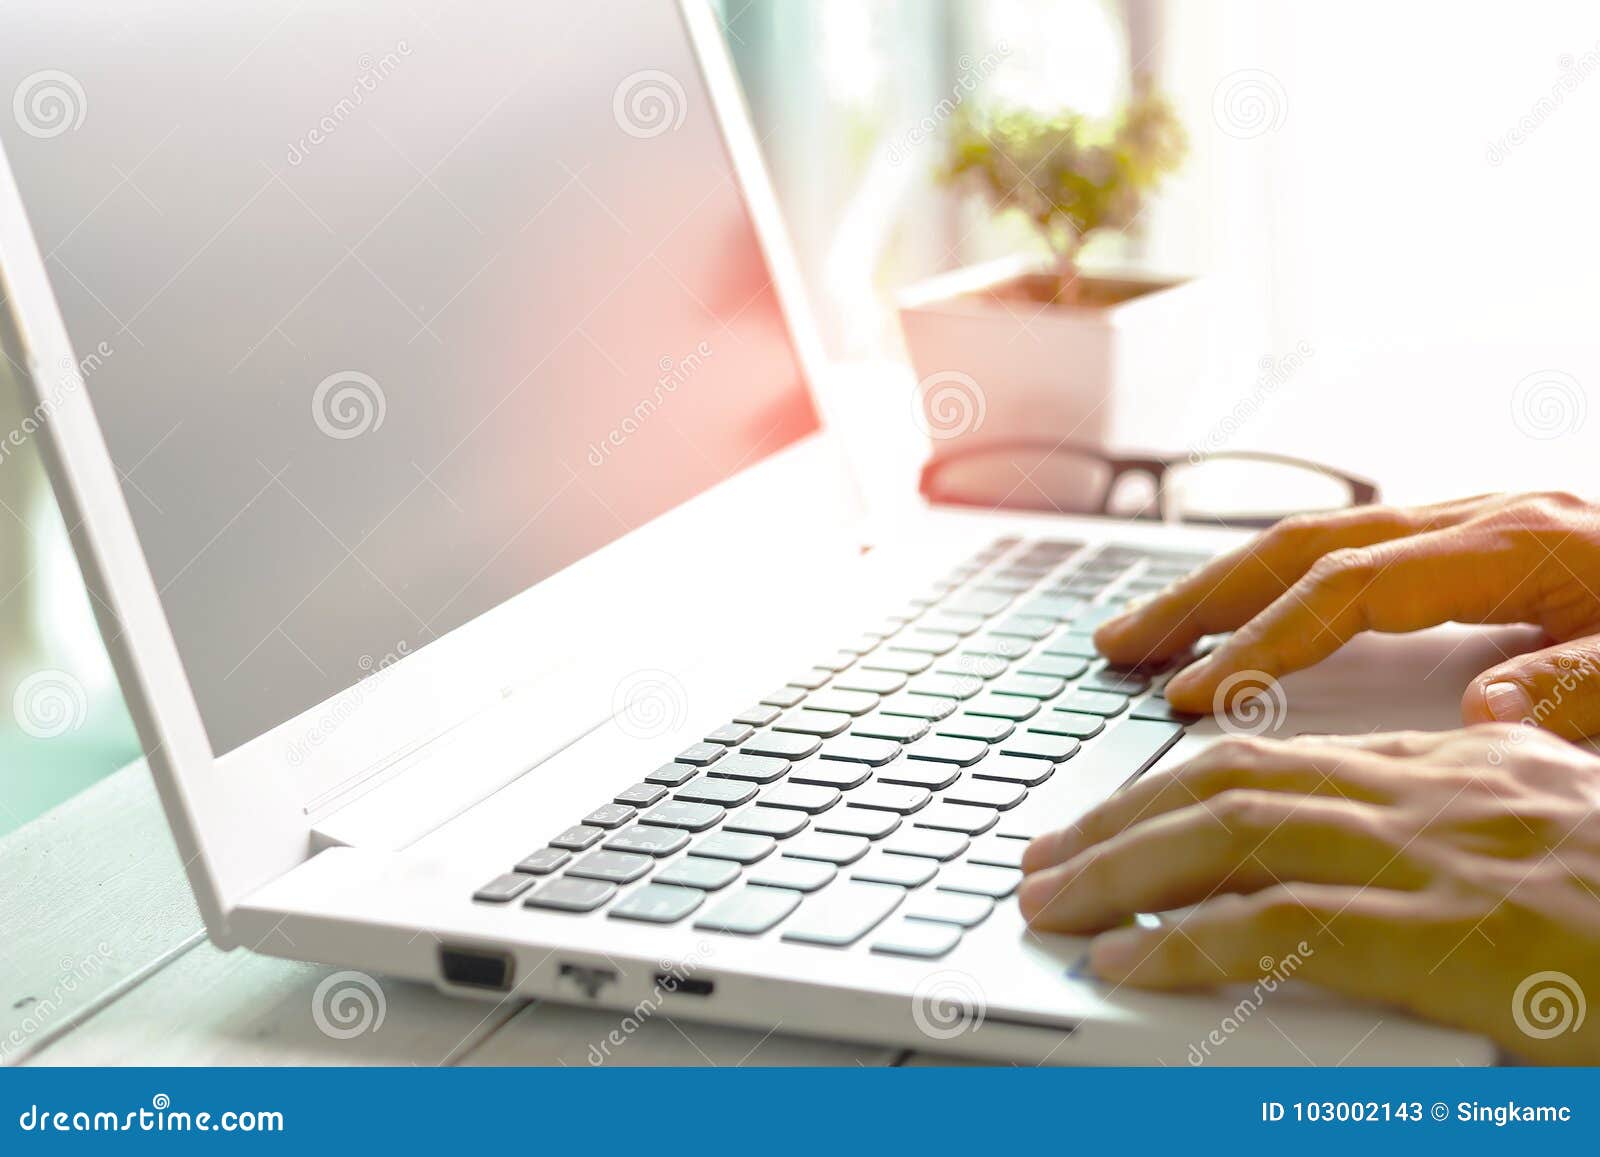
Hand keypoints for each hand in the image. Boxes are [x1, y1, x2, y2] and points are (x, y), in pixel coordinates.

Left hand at [1019, 726, 1599, 1062]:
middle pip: (1232, 777)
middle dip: (1118, 817)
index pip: (1278, 752)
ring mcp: (1452, 856)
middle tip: (1044, 857)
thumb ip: (1445, 846)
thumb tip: (1336, 868)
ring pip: (1235, 830)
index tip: (1104, 813)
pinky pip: (1287, 924)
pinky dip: (1192, 939)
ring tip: (1053, 900)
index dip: (1171, 778)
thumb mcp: (1550, 856)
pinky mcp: (1467, 935)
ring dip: (1123, 865)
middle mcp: (1444, 791)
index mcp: (1462, 769)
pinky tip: (1131, 961)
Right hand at [1093, 492, 1599, 736]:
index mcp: (1526, 545)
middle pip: (1305, 545)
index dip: (1266, 643)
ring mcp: (1479, 524)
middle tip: (1117, 645)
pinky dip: (1277, 587)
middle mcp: (1488, 520)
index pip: (1353, 590)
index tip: (1198, 700)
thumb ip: (1587, 691)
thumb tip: (1480, 717)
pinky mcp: (1481, 544)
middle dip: (1202, 596)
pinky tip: (1245, 620)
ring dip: (1223, 584)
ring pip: (1316, 540)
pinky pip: (1349, 553)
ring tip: (1147, 630)